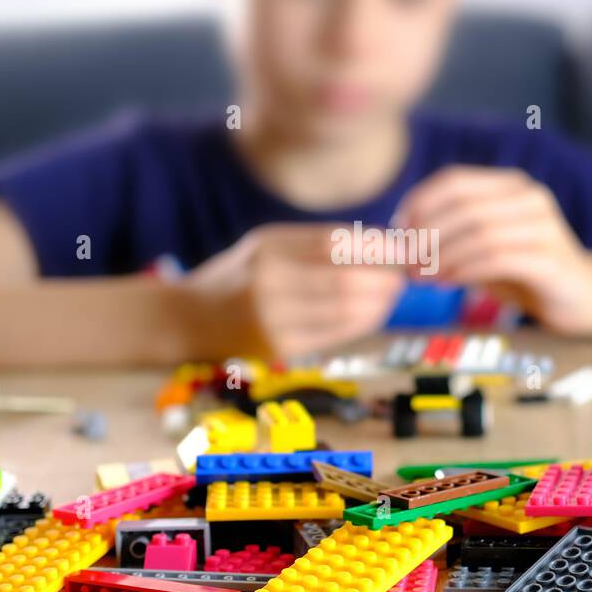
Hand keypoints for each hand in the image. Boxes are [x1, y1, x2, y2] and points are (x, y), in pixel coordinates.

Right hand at [182, 223, 404, 358]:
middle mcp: (269, 283)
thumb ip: (315, 242)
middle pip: (346, 279)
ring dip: (380, 303)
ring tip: (392, 295)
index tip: (402, 248)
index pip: (335, 243)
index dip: (377, 246)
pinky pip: (335, 335)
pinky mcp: (280, 349)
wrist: (188, 319)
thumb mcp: (266, 244)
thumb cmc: (238, 275)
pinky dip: (363, 323)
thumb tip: (380, 244)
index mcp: (268, 248)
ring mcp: (273, 320)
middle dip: (385, 278)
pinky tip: (373, 314)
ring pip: (346, 310)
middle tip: (403, 276)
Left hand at [393, 165, 591, 332]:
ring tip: (423, 278)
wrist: (580, 298)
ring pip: (479, 232)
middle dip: (427, 235)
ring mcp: (544, 226)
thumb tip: (398, 241)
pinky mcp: (550, 259)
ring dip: (442, 257)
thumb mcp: (481, 247)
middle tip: (406, 263)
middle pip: (464, 206)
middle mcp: (530, 197)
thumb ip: (449, 236)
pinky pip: (497, 257)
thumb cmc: (522, 273)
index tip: (398, 232)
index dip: (420, 203)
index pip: (455, 180)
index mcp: (510, 185)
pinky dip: (465, 270)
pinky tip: (448, 283)